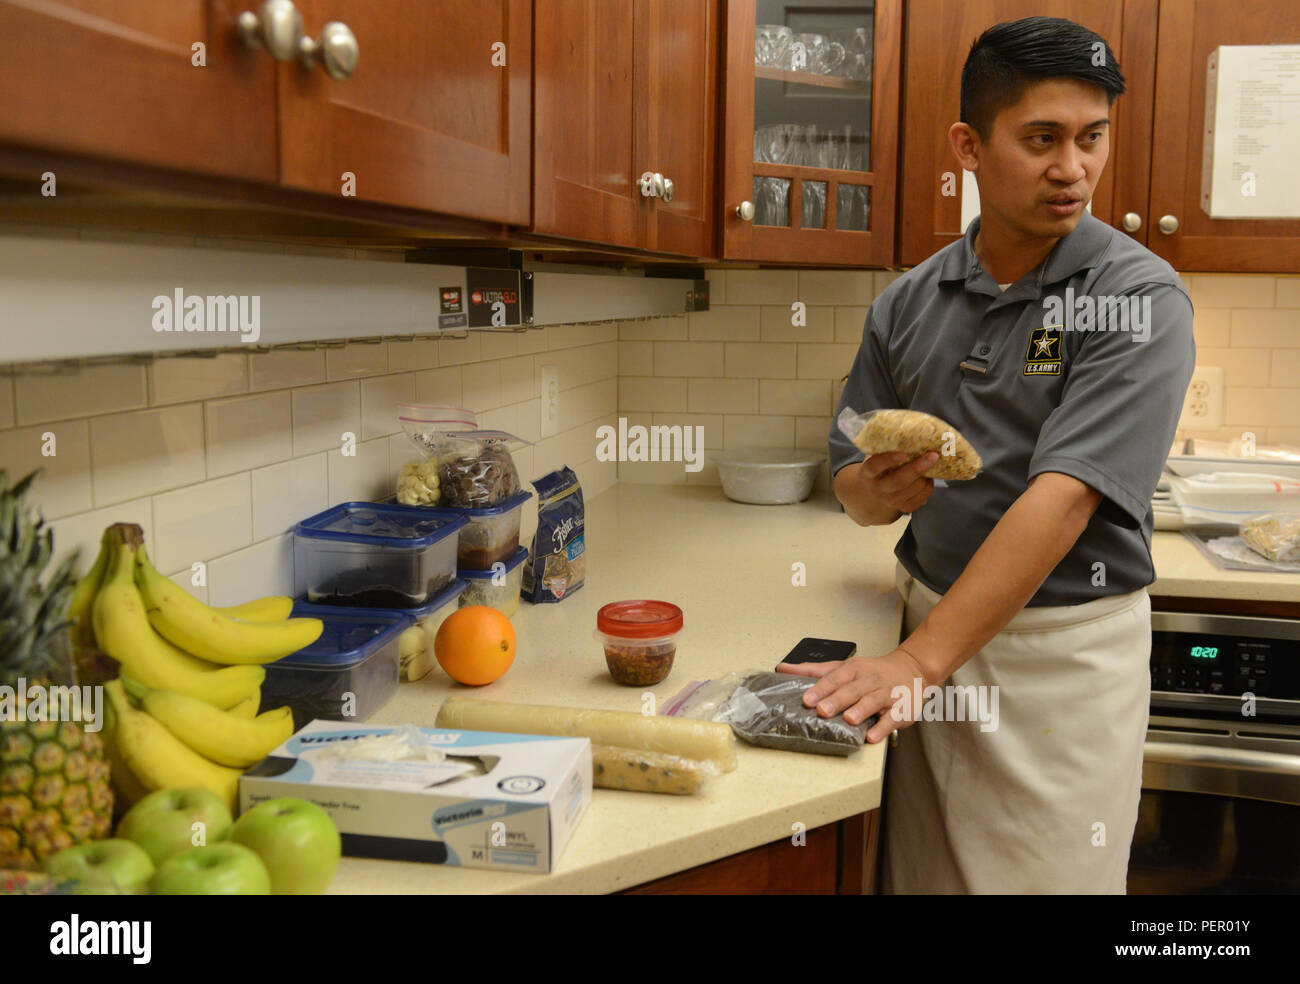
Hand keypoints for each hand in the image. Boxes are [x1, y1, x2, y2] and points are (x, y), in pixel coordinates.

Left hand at [776, 649, 929, 743]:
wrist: (911, 668)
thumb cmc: (871, 671)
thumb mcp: (843, 666)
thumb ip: (814, 670)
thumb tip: (783, 669)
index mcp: (854, 670)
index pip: (835, 677)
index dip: (820, 688)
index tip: (806, 699)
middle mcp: (869, 680)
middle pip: (852, 689)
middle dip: (837, 699)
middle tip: (822, 710)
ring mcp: (886, 694)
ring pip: (872, 701)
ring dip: (861, 710)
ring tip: (849, 719)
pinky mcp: (901, 708)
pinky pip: (892, 718)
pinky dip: (882, 727)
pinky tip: (872, 736)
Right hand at [857, 451, 937, 513]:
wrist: (875, 489)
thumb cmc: (880, 465)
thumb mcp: (877, 455)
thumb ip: (888, 446)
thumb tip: (911, 429)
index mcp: (868, 473)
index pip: (874, 466)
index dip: (888, 460)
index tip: (903, 453)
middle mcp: (877, 489)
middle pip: (898, 481)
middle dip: (917, 468)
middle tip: (932, 456)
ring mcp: (890, 501)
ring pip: (913, 489)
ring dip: (926, 476)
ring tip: (931, 463)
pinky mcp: (903, 507)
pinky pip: (922, 498)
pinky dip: (928, 486)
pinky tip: (927, 478)